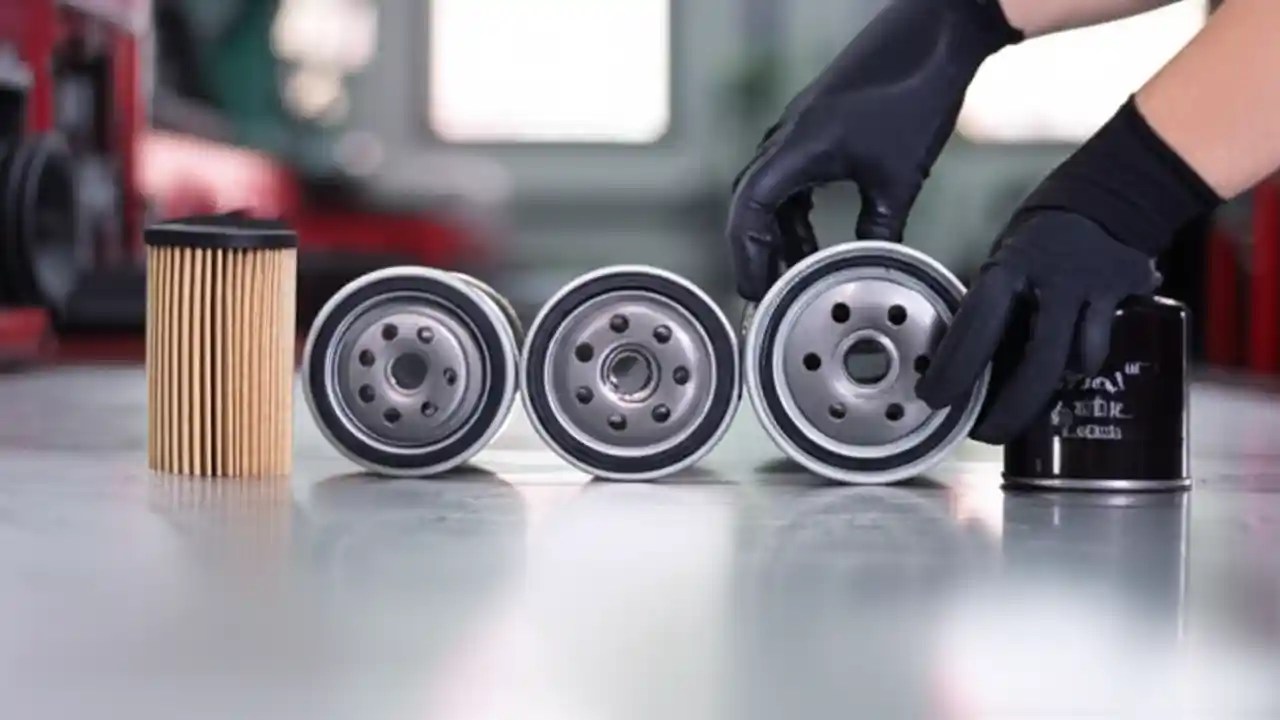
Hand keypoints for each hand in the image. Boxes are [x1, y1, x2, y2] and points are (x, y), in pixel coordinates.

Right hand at [726, 0, 1020, 300]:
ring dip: (776, 235)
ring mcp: (798, 130)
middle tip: (765, 291)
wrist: (934, 35)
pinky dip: (793, 213)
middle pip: (748, 203)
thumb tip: (870, 266)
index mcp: (797, 148)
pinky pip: (788, 178)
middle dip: (755, 251)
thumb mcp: (900, 177)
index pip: (748, 209)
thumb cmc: (915, 93)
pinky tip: (811, 237)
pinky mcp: (815, 127)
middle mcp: (786, 137)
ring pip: (768, 192)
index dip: (747, 254)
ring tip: (792, 273)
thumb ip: (880, 228)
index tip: (757, 288)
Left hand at [915, 96, 1219, 443]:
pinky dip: (1085, 361)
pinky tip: (1074, 367)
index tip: (935, 399)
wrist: (1110, 197)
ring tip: (1027, 408)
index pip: (976, 325)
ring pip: (1072, 361)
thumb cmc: (1042, 239)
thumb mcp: (1006, 261)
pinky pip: (1099, 345)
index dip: (955, 368)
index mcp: (1008, 269)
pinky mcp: (1124, 295)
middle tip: (986, 433)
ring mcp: (1091, 289)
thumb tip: (967, 360)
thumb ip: (995, 304)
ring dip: (1048, 390)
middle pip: (1035, 360)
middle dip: (1010, 407)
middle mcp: (1051, 279)